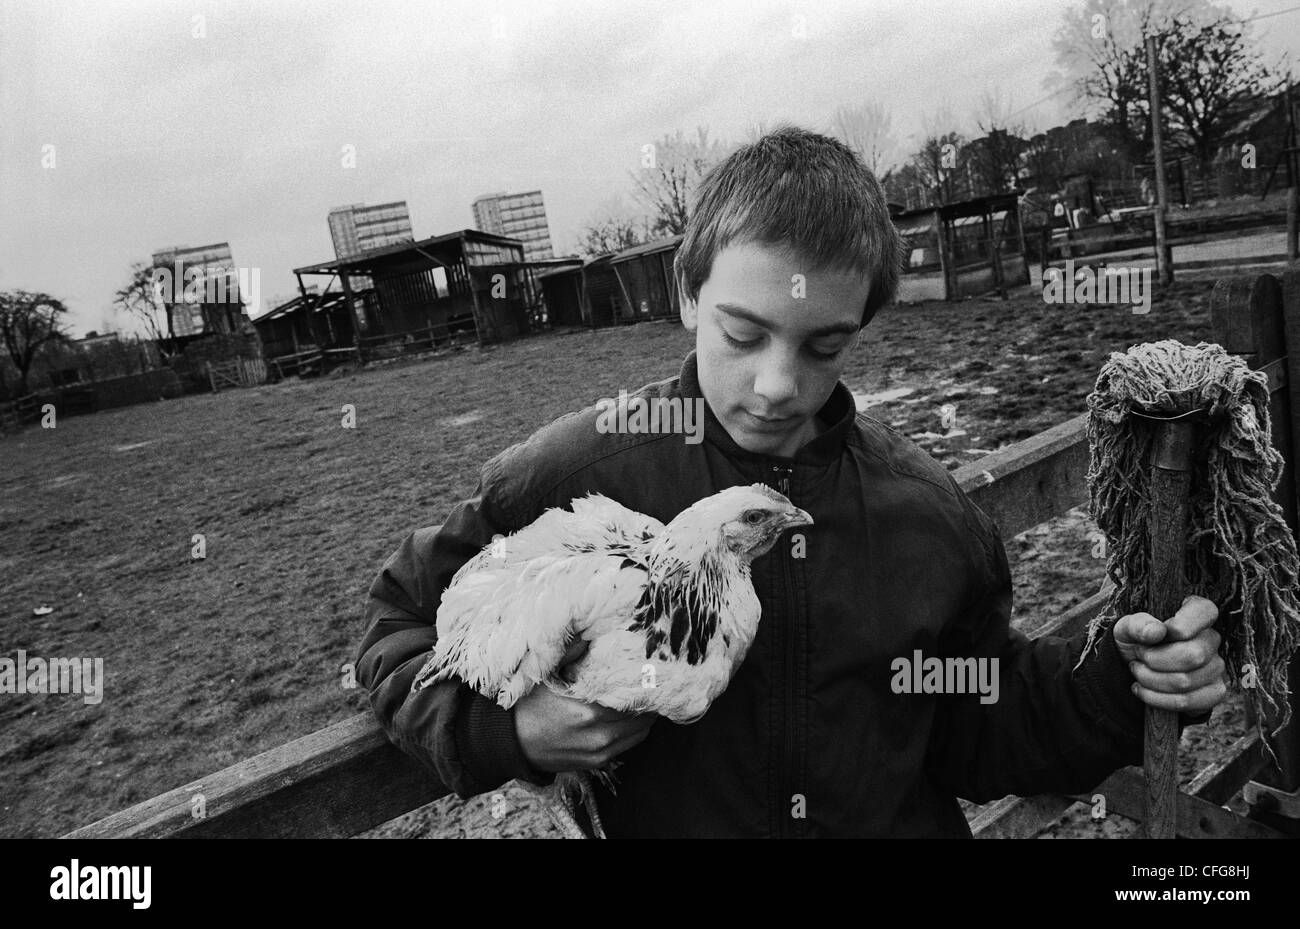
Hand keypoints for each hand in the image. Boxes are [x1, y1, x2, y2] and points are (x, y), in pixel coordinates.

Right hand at [512, 639, 655, 771]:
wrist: (510, 742)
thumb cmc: (529, 706)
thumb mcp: (548, 673)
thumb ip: (573, 652)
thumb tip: (593, 632)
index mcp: (589, 710)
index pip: (634, 695)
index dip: (643, 681)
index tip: (648, 668)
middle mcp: (599, 734)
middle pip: (643, 715)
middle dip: (647, 697)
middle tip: (649, 680)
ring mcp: (600, 751)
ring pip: (641, 732)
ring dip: (644, 715)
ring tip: (641, 696)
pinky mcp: (598, 761)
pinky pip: (629, 744)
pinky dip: (633, 730)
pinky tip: (627, 715)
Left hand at [1113, 594, 1227, 714]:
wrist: (1136, 667)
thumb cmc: (1136, 640)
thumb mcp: (1127, 627)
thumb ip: (1138, 625)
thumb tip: (1157, 631)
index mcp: (1197, 613)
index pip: (1205, 612)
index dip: (1180, 626)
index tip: (1157, 635)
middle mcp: (1212, 638)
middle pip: (1193, 656)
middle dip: (1154, 660)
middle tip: (1138, 656)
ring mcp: (1217, 667)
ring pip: (1185, 682)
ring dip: (1150, 680)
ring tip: (1137, 670)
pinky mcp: (1214, 692)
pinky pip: (1188, 701)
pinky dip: (1157, 699)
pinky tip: (1142, 689)